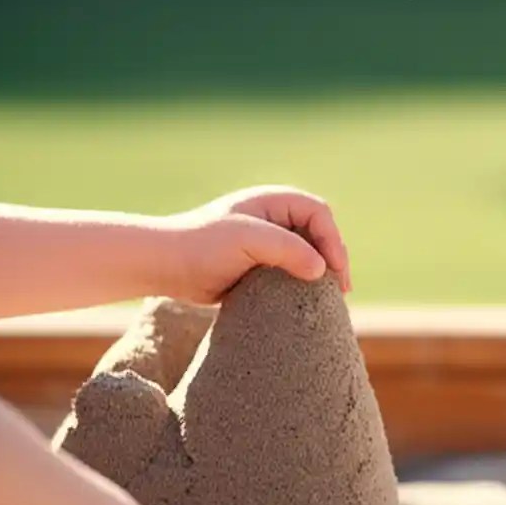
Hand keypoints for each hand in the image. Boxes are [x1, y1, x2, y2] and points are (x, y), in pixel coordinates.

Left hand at [166, 186, 350, 303]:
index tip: (332, 270)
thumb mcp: (248, 240)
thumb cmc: (202, 246)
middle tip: (341, 289)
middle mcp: (274, 219)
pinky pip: (292, 273)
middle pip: (320, 235)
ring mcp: (268, 243)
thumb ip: (288, 249)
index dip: (333, 240)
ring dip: (321, 274)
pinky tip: (308, 303)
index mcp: (274, 201)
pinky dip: (303, 286)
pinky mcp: (260, 266)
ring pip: (308, 256)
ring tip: (331, 299)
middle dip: (333, 259)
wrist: (164, 265)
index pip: (320, 214)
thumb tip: (321, 270)